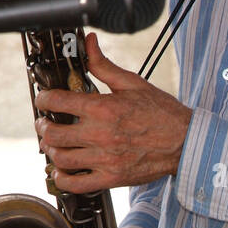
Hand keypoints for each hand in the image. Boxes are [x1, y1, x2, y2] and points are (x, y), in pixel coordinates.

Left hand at [33, 32, 192, 192]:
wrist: (185, 141)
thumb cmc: (161, 112)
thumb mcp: (132, 83)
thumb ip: (103, 65)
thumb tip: (88, 43)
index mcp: (104, 108)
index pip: (57, 102)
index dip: (44, 99)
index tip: (44, 100)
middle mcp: (101, 135)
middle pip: (53, 134)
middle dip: (43, 126)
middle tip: (44, 123)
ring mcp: (105, 159)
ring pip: (61, 158)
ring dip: (51, 150)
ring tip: (54, 143)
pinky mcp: (111, 178)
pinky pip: (77, 184)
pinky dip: (62, 178)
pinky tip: (62, 170)